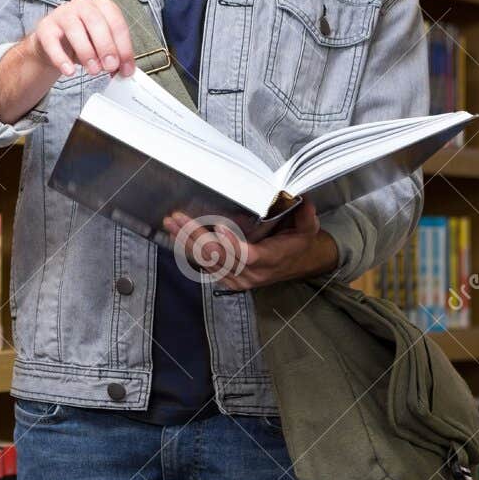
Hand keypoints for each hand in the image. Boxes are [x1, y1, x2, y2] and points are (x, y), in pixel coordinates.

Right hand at [30, 0, 136, 78]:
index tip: (126, 68)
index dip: (124, 47)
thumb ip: (115, 56)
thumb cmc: (82, 41)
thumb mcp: (101, 47)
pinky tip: (69, 71)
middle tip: (110, 66)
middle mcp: (83, 5)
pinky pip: (52, 42)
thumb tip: (125, 70)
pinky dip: (61, 58)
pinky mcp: (45, 27)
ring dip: (86, 52)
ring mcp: (62, 14)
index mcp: (102, 7)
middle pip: (96, 22)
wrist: (54, 43)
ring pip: (74, 29)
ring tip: (93, 70)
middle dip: (106, 46)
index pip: (117, 23)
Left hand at [163, 200, 339, 290]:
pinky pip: (206, 266)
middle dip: (195, 236)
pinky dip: (190, 251)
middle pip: (219, 256)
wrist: (296, 264)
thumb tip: (303, 200)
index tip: (218, 228)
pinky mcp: (228, 279)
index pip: (248, 255)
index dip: (232, 244)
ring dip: (186, 242)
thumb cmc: (297, 243)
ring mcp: (238, 278)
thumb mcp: (307, 229)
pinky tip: (177, 236)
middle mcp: (252, 273)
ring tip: (171, 224)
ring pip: (208, 262)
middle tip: (177, 218)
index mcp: (270, 259)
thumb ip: (305, 216)